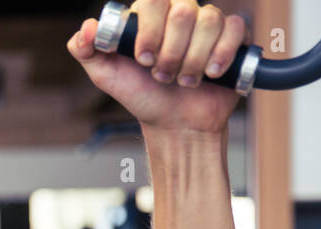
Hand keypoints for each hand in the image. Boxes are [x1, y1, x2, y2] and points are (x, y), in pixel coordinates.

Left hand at [68, 0, 248, 133]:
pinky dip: (221, 55)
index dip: (150, 32)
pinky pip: (234, 29)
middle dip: (171, 53)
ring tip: (184, 82)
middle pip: (183, 11)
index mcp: (150, 15)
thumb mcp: (106, 77)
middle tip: (162, 77)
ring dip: (193, 61)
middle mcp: (180, 12)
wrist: (175, 124)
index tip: (144, 61)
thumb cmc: (143, 96)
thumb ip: (87, 51)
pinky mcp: (232, 37)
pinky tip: (211, 74)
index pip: (153, 1)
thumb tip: (87, 28)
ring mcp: (207, 23)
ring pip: (209, 21)